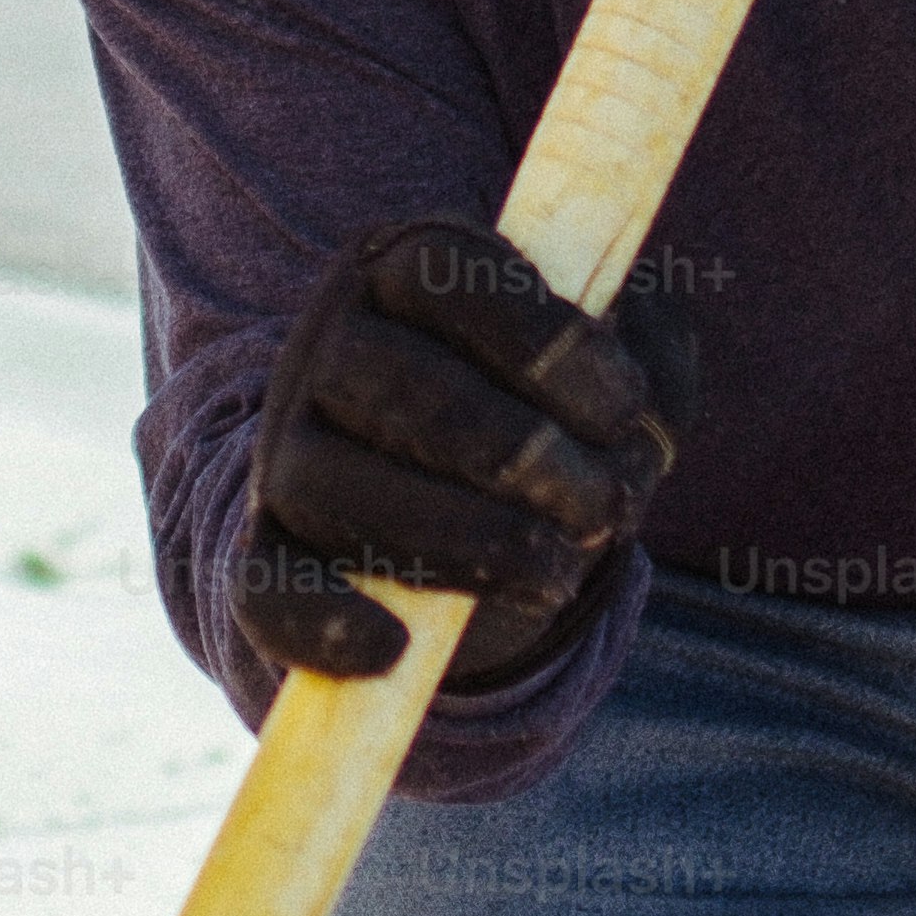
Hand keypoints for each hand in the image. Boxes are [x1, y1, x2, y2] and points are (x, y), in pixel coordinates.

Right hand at [235, 218, 684, 690]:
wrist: (450, 504)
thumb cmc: (544, 414)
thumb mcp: (610, 367)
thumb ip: (649, 346)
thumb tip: (643, 376)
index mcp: (403, 268)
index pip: (452, 276)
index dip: (548, 342)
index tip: (625, 410)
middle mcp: (327, 344)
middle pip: (410, 389)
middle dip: (528, 459)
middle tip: (609, 509)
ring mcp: (286, 448)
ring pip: (342, 489)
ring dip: (467, 542)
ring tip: (558, 573)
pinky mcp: (268, 548)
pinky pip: (266, 585)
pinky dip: (323, 621)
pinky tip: (394, 648)